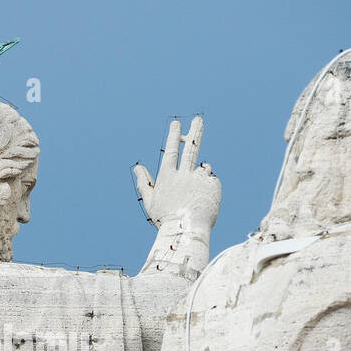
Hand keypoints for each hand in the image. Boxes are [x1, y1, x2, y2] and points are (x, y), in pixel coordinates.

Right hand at [134, 117, 220, 233]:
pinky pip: (212, 183)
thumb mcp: (150, 202)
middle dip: (194, 132)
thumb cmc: (165, 220)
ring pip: (202, 170)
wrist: (185, 231)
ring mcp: (199, 178)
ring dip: (199, 179)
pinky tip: (202, 202)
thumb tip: (137, 167)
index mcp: (168, 176)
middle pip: (190, 148)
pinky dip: (208, 189)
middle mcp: (184, 173)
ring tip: (195, 198)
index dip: (174, 136)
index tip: (177, 124)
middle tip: (198, 119)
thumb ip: (144, 182)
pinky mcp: (213, 185)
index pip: (171, 150)